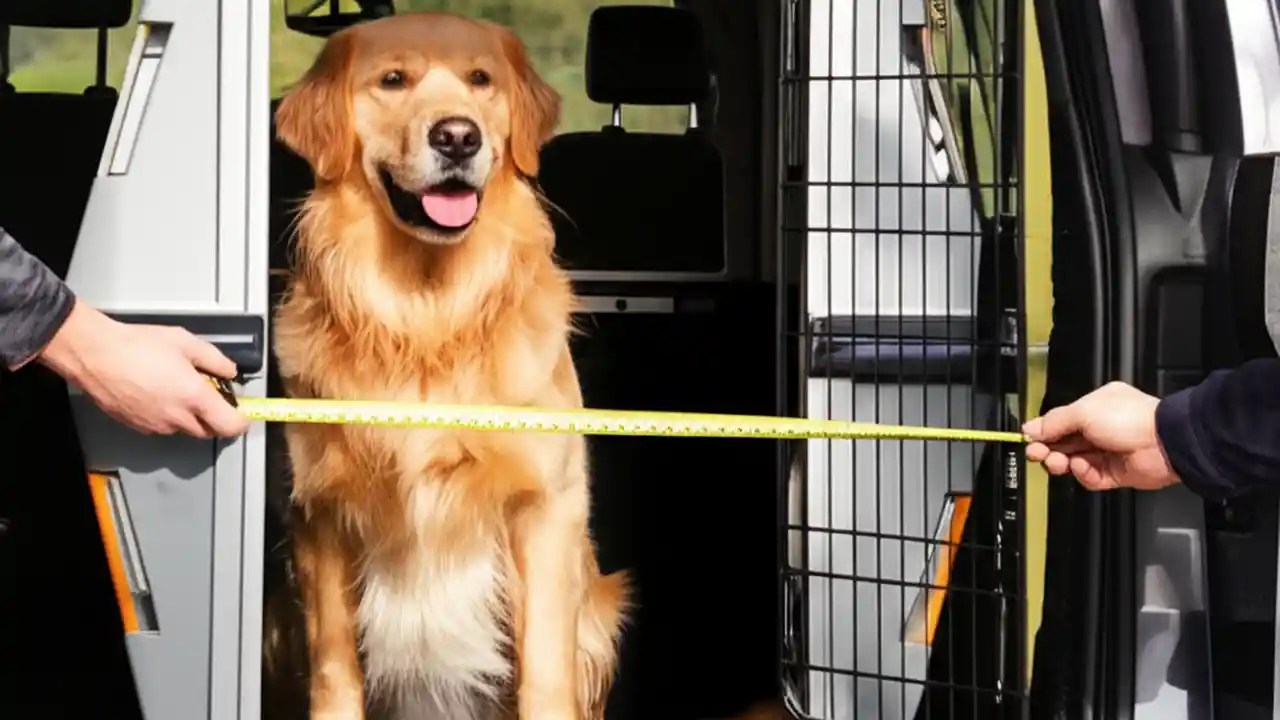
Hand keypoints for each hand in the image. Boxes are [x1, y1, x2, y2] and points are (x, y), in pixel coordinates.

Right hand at [37, 299, 249, 437]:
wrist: (94, 354)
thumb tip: (230, 372)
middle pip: (210, 431)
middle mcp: (177, 417)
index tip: (243, 412)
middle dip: (215, 416)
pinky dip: (168, 415)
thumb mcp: (185, 342)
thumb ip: (215, 360)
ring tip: (177, 387)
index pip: (231, 426)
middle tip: (208, 392)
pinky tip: (157, 392)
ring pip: (185, 429)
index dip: (241, 422)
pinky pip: (162, 427)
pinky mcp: (137, 426)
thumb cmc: (137, 345)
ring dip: (190, 416)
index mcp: (194, 397)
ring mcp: (155, 425)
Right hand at [1023, 381, 1179, 490]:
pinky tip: (1082, 466)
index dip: (1043, 431)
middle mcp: (1101, 429)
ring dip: (1061, 462)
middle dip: (1047, 448)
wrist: (1164, 444)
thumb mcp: (1083, 412)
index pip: (1061, 421)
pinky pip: (1090, 477)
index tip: (1029, 438)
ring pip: (1073, 461)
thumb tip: (1030, 428)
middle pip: (1064, 442)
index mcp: (1095, 407)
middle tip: (1036, 453)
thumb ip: (1054, 422)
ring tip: (1056, 462)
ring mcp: (1108, 452)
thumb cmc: (1131, 419)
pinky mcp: (1115, 473)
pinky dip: (1083, 474)